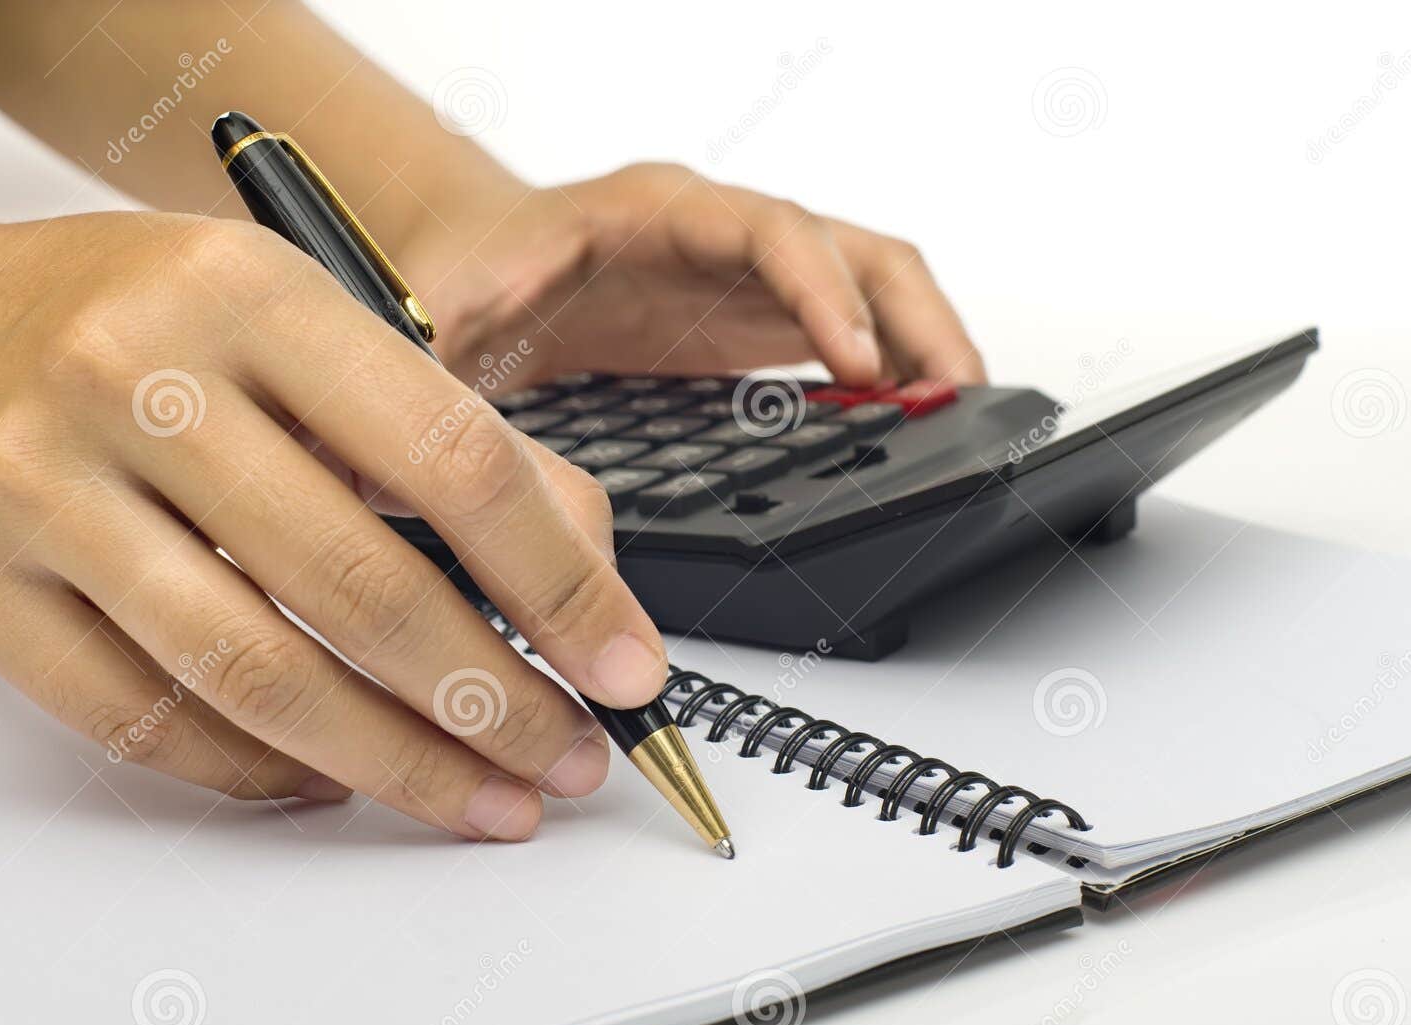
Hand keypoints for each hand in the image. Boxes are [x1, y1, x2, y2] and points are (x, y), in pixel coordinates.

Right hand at [0, 213, 672, 839]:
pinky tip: (334, 779)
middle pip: (359, 587)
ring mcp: (42, 479)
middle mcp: (136, 375)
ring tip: (483, 796)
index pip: (452, 459)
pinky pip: (143, 720)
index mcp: (254, 292)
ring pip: (255, 674)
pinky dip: (259, 771)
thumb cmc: (163, 334)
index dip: (560, 585)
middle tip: (565, 758)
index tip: (625, 669)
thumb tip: (582, 587)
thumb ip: (456, 441)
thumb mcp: (317, 330)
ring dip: (396, 763)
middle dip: (491, 700)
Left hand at [397, 163, 985, 389]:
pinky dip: (889, 377)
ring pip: (867, 289)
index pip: (768, 231)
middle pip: (851, 250)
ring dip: (921, 346)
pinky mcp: (749, 327)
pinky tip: (907, 427)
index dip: (820, 292)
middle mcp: (715, 236)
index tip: (857, 364)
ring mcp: (742, 279)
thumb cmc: (464, 274)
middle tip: (953, 398)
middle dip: (914, 318)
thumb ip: (462, 323)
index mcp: (652, 211)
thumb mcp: (450, 301)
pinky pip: (846, 336)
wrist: (468, 273)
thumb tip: (464, 348)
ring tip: (959, 416)